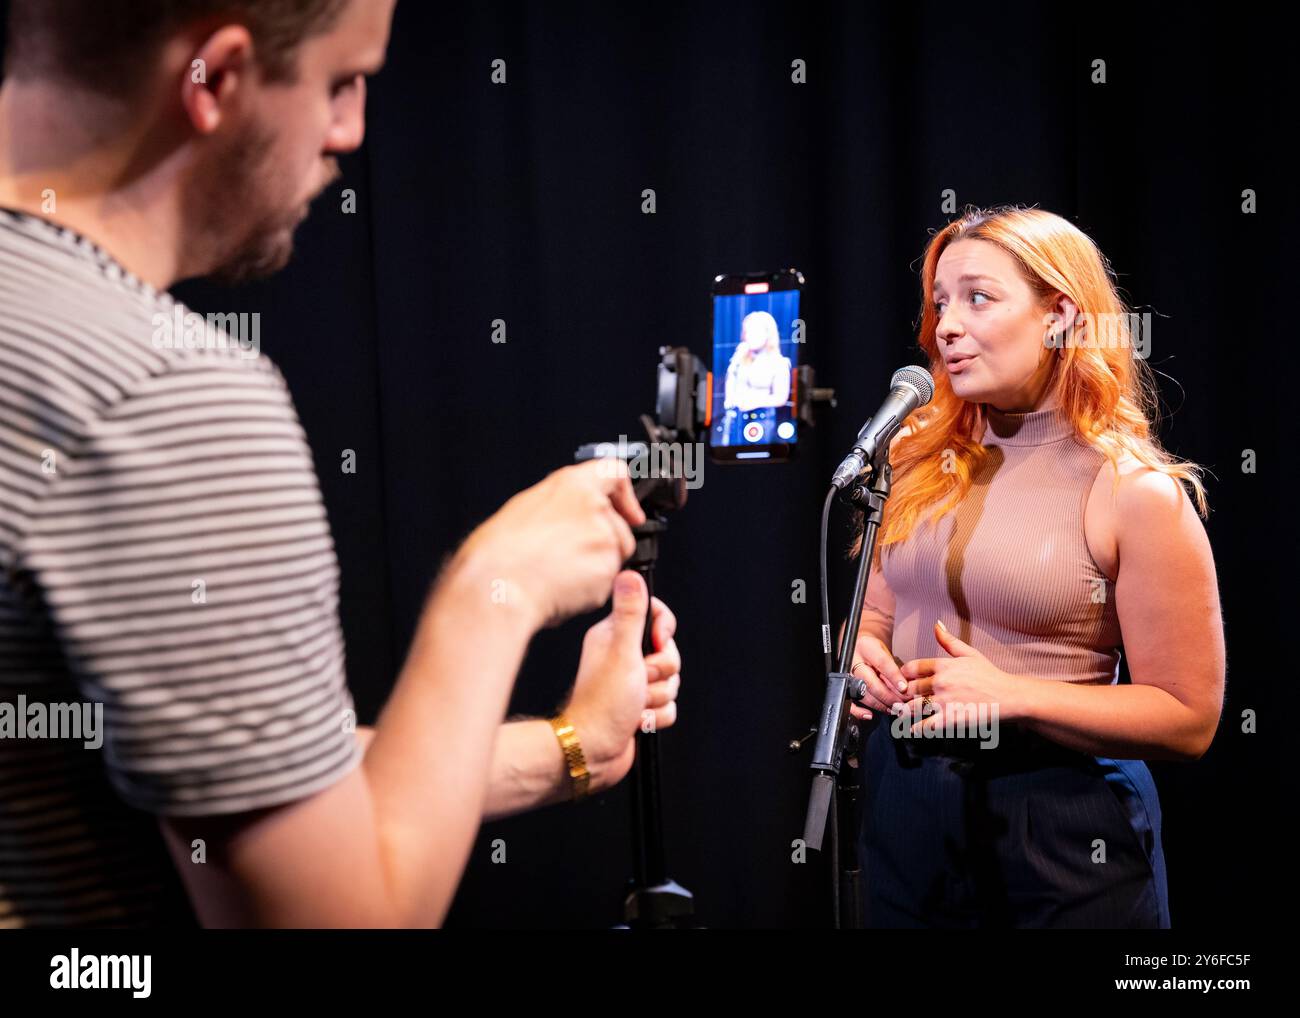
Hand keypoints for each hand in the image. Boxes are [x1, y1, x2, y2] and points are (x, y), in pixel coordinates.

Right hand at [448, 459, 645, 629]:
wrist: (497, 586)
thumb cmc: (498, 552)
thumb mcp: (525, 508)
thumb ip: (559, 505)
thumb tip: (566, 516)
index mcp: (572, 485)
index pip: (615, 473)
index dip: (625, 494)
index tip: (628, 511)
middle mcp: (594, 508)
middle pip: (619, 526)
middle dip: (605, 544)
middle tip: (573, 557)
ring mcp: (604, 539)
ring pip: (616, 556)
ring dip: (598, 566)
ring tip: (561, 574)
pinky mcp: (608, 570)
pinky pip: (608, 582)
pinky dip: (591, 589)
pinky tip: (563, 588)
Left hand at [565, 571, 681, 787]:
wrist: (591, 751)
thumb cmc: (601, 704)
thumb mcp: (621, 652)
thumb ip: (631, 613)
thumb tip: (630, 573)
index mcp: (615, 636)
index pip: (655, 615)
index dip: (664, 630)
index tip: (657, 643)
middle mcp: (624, 656)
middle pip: (669, 652)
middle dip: (662, 671)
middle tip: (641, 680)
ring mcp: (632, 683)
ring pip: (670, 682)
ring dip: (658, 697)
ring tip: (635, 705)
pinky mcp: (641, 707)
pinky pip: (669, 706)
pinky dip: (657, 716)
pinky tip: (637, 720)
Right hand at [847, 633, 909, 721]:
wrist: (858, 647)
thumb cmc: (873, 650)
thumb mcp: (886, 653)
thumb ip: (893, 669)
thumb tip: (905, 689)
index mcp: (866, 647)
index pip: (882, 663)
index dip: (894, 676)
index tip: (904, 688)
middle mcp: (854, 660)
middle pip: (870, 682)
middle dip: (888, 697)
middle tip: (901, 704)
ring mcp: (846, 674)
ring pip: (862, 694)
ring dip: (880, 705)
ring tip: (893, 709)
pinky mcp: (843, 686)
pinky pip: (848, 702)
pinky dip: (858, 711)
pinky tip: (869, 714)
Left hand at [893, 620, 1025, 734]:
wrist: (1009, 696)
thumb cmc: (990, 674)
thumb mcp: (970, 654)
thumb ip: (949, 641)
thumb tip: (936, 625)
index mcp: (944, 665)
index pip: (912, 668)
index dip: (902, 674)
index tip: (901, 679)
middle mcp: (941, 683)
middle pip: (910, 688)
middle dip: (902, 694)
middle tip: (897, 698)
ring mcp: (945, 702)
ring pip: (914, 707)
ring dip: (904, 711)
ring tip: (900, 713)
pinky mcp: (951, 719)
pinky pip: (927, 725)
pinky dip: (917, 729)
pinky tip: (912, 730)